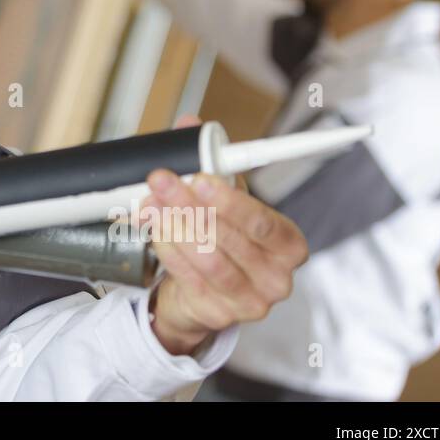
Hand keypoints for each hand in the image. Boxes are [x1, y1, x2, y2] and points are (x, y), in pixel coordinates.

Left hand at [141, 119, 308, 355]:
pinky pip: (188, 276)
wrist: (201, 293)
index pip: (263, 221)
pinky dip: (167, 248)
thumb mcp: (221, 200)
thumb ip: (210, 163)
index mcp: (287, 243)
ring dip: (174, 227)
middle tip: (161, 180)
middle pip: (229, 237)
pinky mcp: (219, 315)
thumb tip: (189, 124)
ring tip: (151, 204)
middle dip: (189, 205)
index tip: (200, 177)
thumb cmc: (220, 239)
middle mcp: (276, 277)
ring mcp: (250, 301)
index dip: (231, 200)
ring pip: (207, 259)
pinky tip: (155, 228)